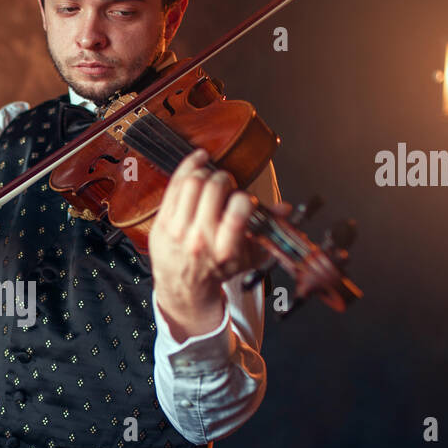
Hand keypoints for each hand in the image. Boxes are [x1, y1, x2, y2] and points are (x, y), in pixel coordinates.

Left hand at [148, 149, 289, 339]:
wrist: (184, 286)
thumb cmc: (218, 268)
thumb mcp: (248, 257)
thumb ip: (267, 230)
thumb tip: (284, 208)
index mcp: (225, 248)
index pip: (238, 210)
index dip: (245, 197)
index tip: (244, 199)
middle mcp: (200, 238)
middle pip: (214, 188)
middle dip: (225, 180)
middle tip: (227, 186)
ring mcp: (178, 229)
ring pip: (193, 182)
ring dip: (206, 174)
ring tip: (211, 181)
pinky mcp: (163, 221)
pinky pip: (174, 184)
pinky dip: (188, 167)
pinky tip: (198, 161)